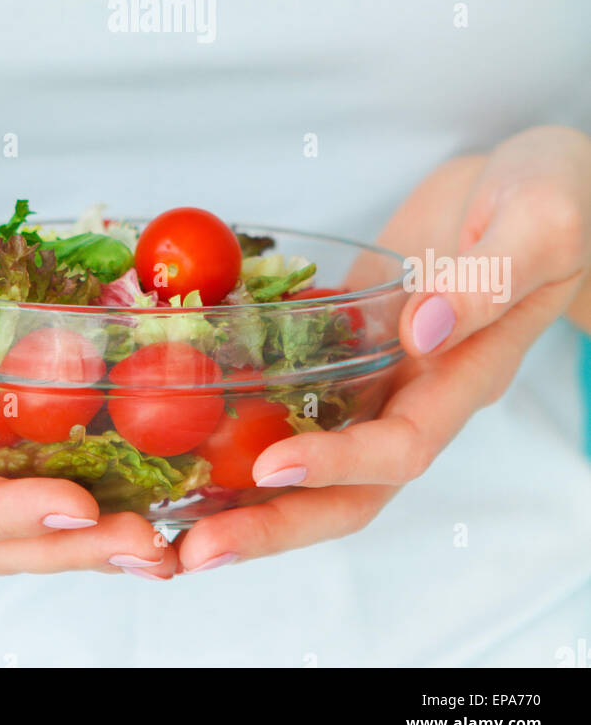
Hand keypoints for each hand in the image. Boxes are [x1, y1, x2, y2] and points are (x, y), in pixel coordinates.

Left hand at [175, 126, 590, 573]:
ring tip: (171, 515)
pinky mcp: (353, 333)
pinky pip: (298, 382)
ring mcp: (383, 365)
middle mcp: (421, 387)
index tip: (271, 469)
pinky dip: (248, 406)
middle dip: (273, 522)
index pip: (402, 448)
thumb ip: (485, 282)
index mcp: (469, 374)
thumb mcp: (539, 226)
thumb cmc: (553, 194)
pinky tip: (189, 417)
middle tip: (190, 550)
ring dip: (247, 487)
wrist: (531, 174)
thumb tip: (420, 328)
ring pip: (315, 446)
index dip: (338, 466)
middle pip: (348, 485)